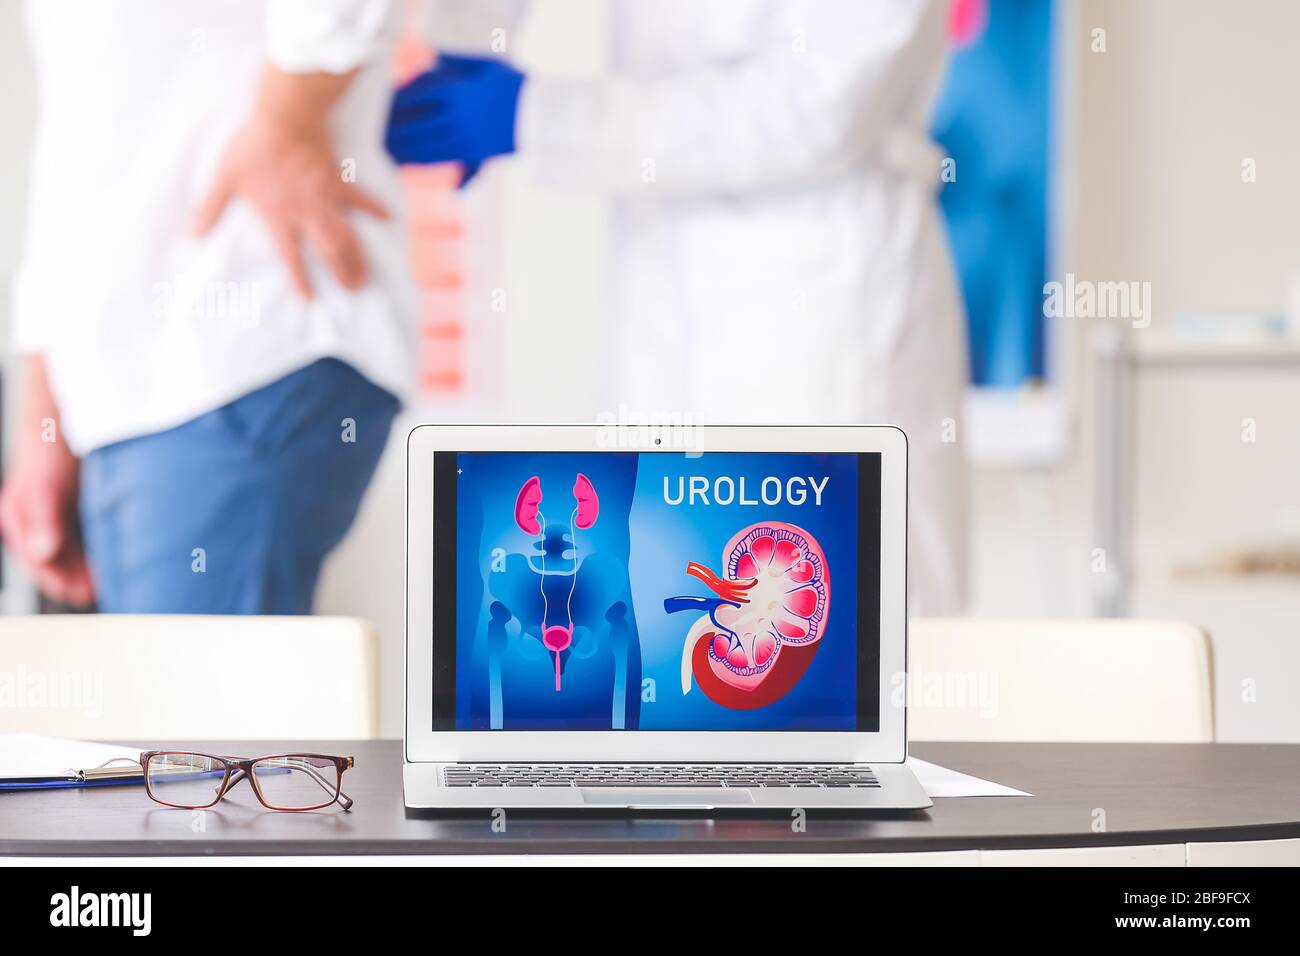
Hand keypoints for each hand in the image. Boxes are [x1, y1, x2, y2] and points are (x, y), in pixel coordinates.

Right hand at [0, 419, 93, 607]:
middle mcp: (27, 520)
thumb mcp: (46, 485)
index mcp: (17, 518)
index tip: (86, 592)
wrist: (59, 417)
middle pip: (50, 560)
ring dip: (80, 570)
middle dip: (73, 578)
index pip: (38, 560)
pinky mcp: (62, 508)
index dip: (61, 579)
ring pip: (62, 552)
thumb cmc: (50, 449)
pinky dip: (85, 553)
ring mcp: (44, 514)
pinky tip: (103, 561)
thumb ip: (44, 519)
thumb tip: (44, 553)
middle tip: (101, 591)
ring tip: (104, 582)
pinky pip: (72, 538)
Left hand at [193, 77, 387, 297]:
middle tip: (353, 290)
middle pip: (330, 253)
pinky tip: (389, 218)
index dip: (300, 280)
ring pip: (348, 236)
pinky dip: (376, 208)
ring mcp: (327, 200)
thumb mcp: (225, 178)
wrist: (285, 117)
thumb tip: (192, 236)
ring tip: (366, 274)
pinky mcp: (339, 182)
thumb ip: (210, 209)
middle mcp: (307, 215)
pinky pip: (362, 199)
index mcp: (280, 218)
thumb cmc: (253, 147)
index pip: (291, 258)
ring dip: (359, 257)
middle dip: (343, 274)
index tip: (309, 298)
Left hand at [386, 53, 523, 180]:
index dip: (395, 103)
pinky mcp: (476, 155)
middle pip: (414, 127)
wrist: (544, 114)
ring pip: (425, 148)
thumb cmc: (514, 85)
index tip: (385, 106)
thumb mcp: (484, 64)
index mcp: (456, 90)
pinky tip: (412, 164)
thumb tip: (430, 52)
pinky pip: (444, 161)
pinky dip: (425, 163)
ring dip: (404, 152)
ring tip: (389, 153)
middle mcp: (457, 117)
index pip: (414, 97)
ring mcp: (466, 138)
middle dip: (393, 133)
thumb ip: (453, 59)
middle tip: (379, 136)